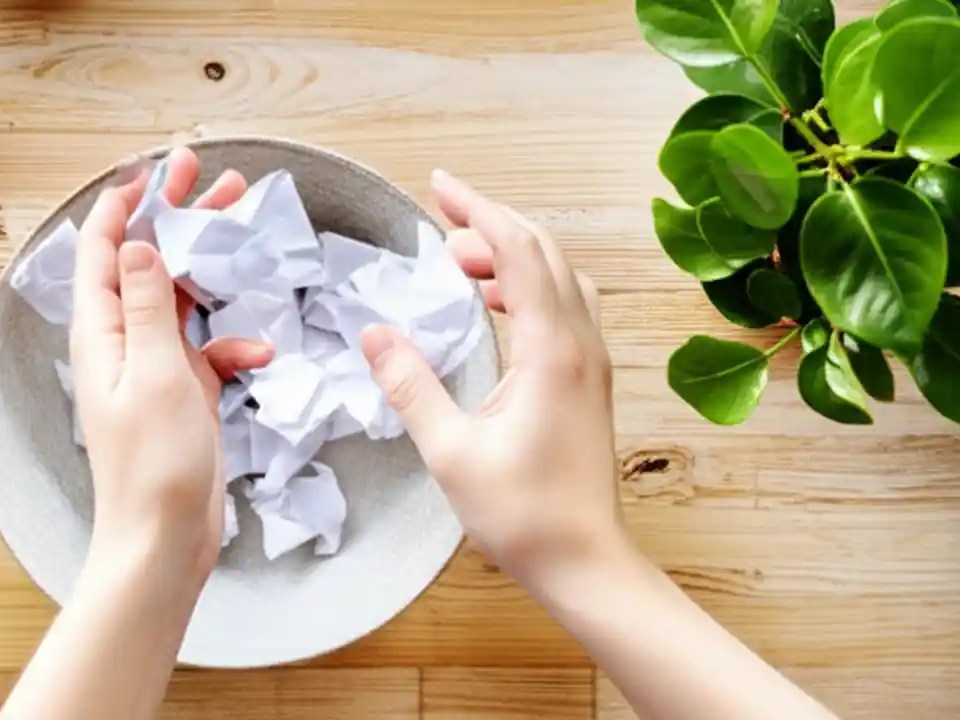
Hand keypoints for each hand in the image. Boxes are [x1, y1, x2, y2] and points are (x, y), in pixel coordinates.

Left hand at [71, 148, 272, 586]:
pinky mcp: (183, 391)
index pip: (100, 250)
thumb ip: (147, 305)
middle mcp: (122, 343)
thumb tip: (135, 245)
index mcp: (102, 334)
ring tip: (241, 228)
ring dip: (210, 266)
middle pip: (146, 263)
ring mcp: (153, 367)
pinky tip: (258, 350)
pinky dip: (234, 342)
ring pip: (181, 298)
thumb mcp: (155, 374)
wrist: (163, 539)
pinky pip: (209, 349)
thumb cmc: (153, 468)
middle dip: (177, 219)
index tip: (156, 169)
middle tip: (211, 179)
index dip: (125, 203)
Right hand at [359, 169, 622, 591]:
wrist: (585, 561)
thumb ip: (411, 386)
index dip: (478, 210)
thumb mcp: (450, 451)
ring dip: (512, 254)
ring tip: (460, 259)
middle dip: (491, 222)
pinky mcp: (588, 381)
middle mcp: (582, 345)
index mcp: (553, 351)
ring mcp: (591, 362)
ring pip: (559, 277)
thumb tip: (375, 335)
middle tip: (441, 214)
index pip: (519, 251)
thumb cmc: (524, 515)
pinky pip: (564, 307)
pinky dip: (529, 286)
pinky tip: (496, 304)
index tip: (439, 187)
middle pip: (544, 252)